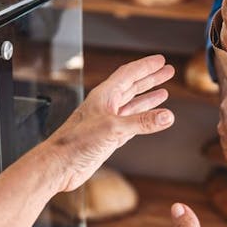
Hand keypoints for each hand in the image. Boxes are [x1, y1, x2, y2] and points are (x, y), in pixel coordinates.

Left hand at [47, 55, 174, 191]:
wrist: (59, 165)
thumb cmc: (75, 143)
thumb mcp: (113, 129)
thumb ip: (141, 122)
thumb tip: (166, 116)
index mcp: (103, 96)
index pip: (128, 74)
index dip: (146, 66)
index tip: (161, 60)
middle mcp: (105, 106)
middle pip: (132, 86)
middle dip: (150, 78)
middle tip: (167, 71)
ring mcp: (107, 122)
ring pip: (132, 104)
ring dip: (148, 97)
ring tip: (164, 91)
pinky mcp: (109, 137)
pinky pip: (131, 123)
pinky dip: (143, 118)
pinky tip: (152, 117)